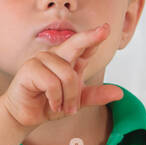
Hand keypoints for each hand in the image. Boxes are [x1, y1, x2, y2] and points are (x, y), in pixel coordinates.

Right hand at [0, 23, 122, 132]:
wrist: (26, 116)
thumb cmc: (49, 104)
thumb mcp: (77, 102)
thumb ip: (96, 96)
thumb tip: (119, 93)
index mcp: (68, 59)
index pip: (84, 45)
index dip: (95, 36)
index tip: (106, 28)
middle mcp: (55, 55)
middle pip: (75, 43)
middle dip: (89, 37)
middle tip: (105, 30)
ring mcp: (41, 59)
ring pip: (67, 75)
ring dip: (69, 97)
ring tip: (62, 107)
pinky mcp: (29, 68)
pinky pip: (52, 83)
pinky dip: (56, 98)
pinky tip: (52, 104)